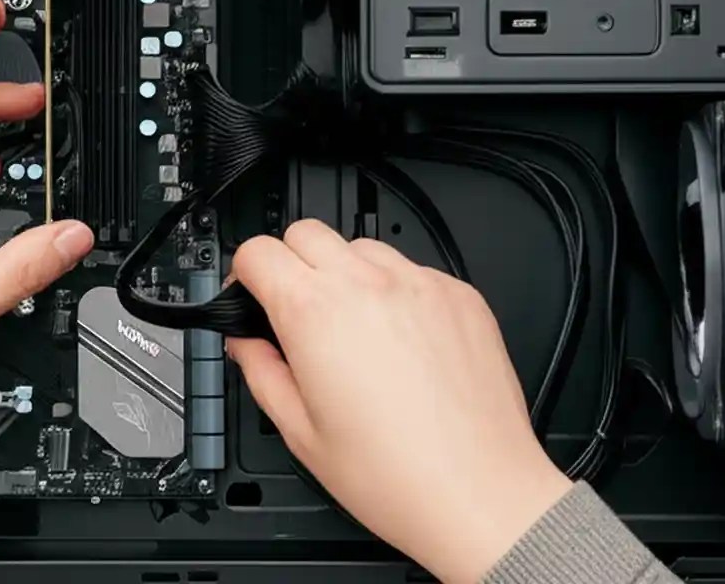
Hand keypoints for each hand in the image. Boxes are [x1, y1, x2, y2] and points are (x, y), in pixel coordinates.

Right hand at [229, 220, 570, 583]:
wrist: (479, 493)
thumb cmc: (397, 475)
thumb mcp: (300, 432)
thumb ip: (261, 372)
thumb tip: (247, 344)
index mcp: (316, 313)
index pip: (258, 251)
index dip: (244, 275)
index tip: (250, 298)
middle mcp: (369, 285)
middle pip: (305, 232)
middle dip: (289, 263)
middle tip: (294, 312)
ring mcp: (419, 285)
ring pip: (360, 246)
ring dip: (343, 273)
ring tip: (352, 331)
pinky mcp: (459, 295)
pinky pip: (411, 270)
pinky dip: (394, 291)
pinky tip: (399, 342)